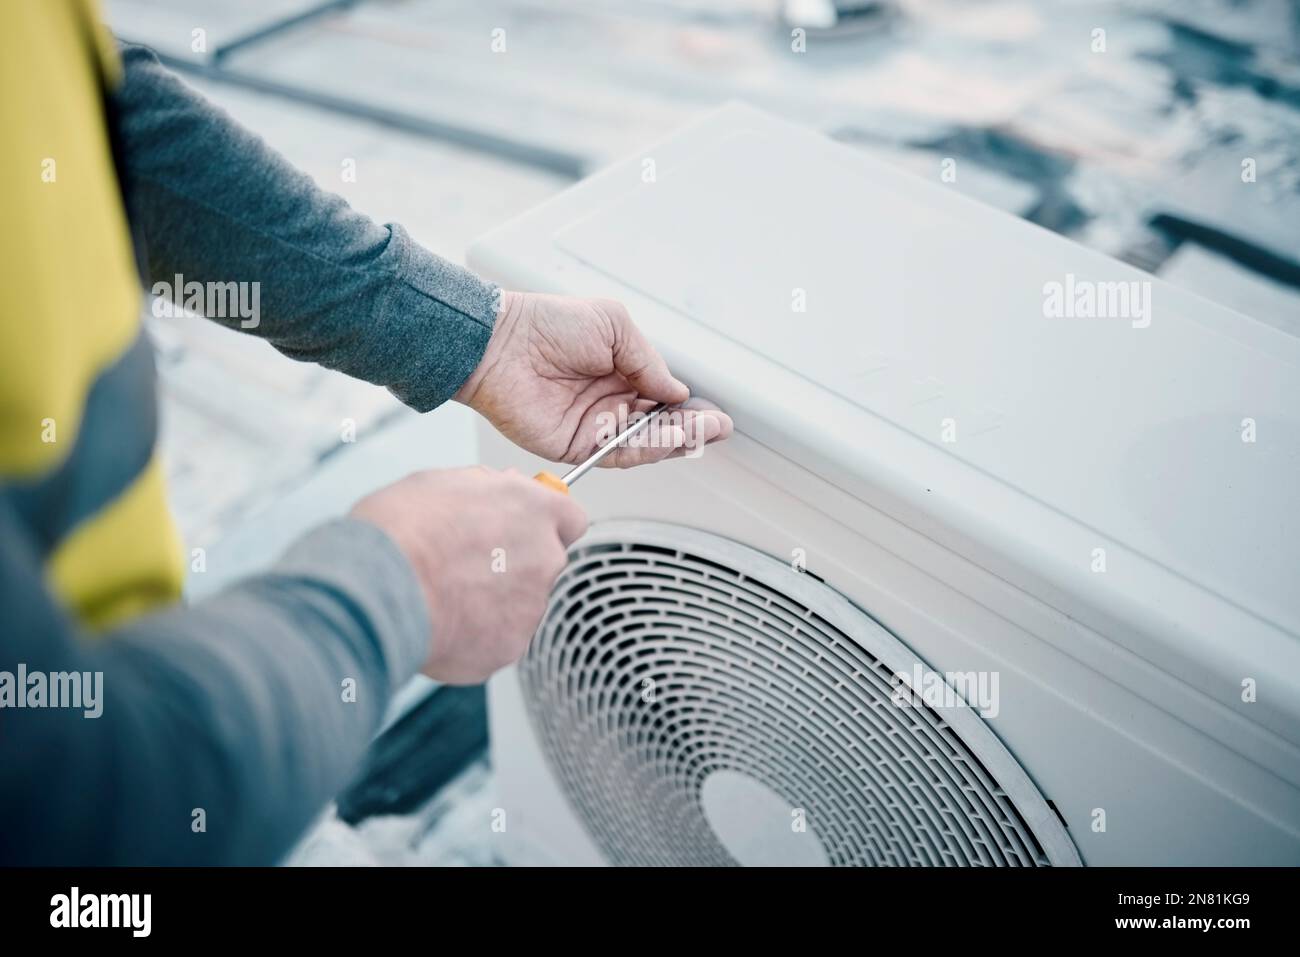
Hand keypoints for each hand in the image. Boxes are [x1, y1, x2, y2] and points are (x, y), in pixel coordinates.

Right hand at [351, 467, 587, 683]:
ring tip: (445, 593)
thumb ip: (486, 488)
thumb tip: (495, 489)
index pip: (570, 518)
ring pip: (520, 604)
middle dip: (514, 564)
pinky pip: (498, 638)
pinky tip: (443, 619)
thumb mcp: (444, 482)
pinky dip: (476, 634)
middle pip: (545, 563)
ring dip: (493, 601)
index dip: (545, 524)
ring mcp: (531, 607)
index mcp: (534, 510)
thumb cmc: (403, 531)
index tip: (525, 528)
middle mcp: (544, 558)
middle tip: (467, 563)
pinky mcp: (509, 648)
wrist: (380, 589)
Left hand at [455, 291, 733, 467]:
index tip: (714, 412)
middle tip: (717, 427)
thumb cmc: (548, 325)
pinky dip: (647, 448)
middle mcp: (611, 402)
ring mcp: (596, 426)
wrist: (500, 343)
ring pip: (646, 442)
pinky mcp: (578, 446)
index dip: (690, 407)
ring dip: (676, 439)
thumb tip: (676, 389)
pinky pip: (619, 453)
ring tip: (701, 432)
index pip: (665, 398)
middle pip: (661, 424)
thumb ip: (647, 359)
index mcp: (621, 372)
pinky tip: (669, 439)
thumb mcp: (612, 325)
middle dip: (692, 427)